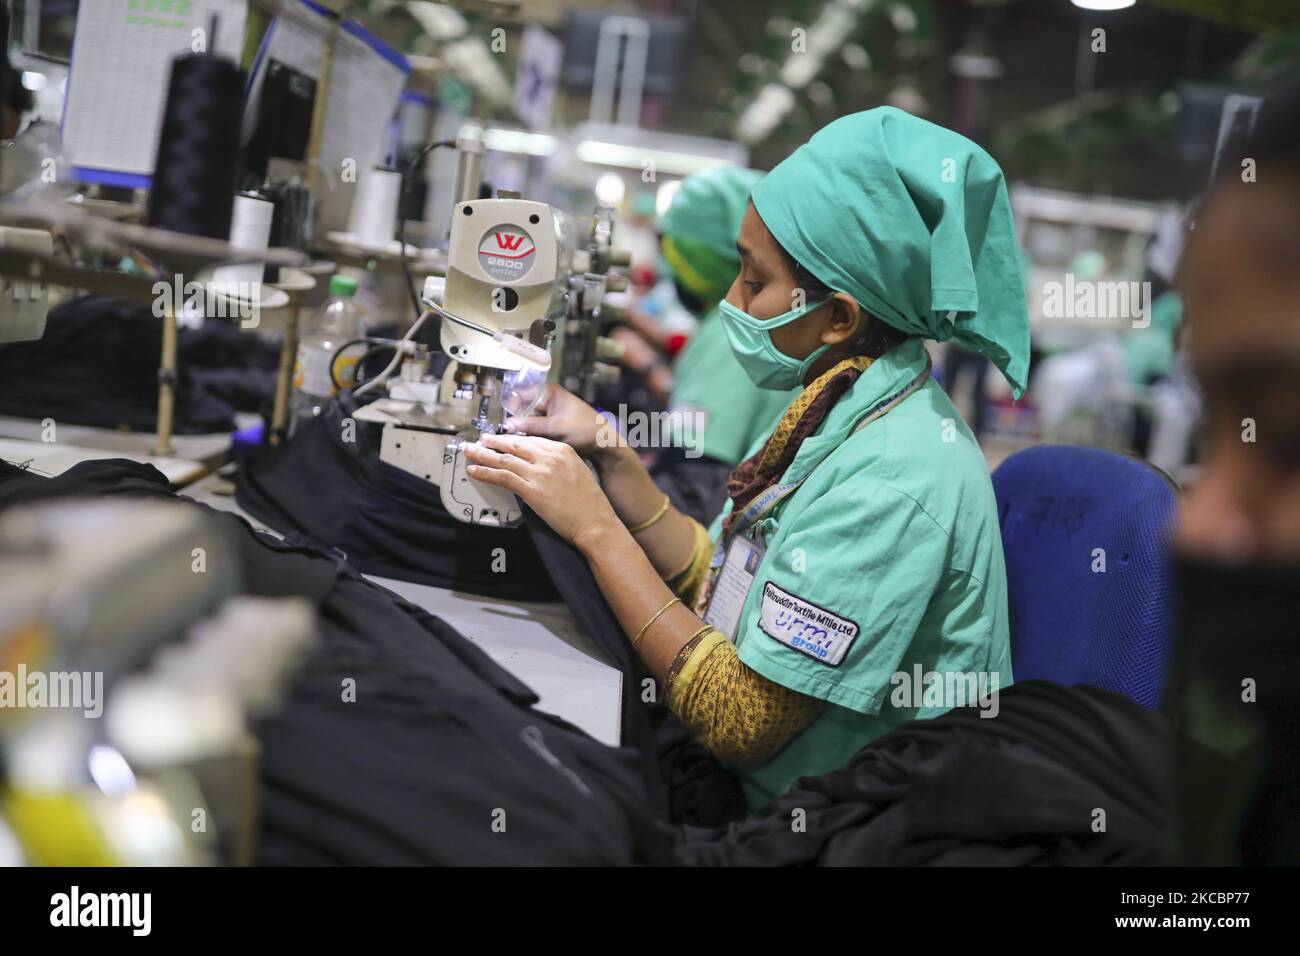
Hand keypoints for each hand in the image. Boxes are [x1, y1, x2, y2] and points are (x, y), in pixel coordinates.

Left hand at [464, 432, 619, 550]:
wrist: (595, 521)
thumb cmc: (590, 503)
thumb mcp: (577, 471)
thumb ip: (559, 463)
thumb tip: (539, 465)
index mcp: (563, 450)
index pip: (530, 440)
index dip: (511, 439)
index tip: (502, 440)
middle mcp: (550, 457)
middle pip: (514, 445)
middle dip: (493, 441)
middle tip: (480, 440)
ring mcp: (540, 473)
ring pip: (504, 459)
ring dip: (483, 455)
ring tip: (469, 452)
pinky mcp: (532, 491)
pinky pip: (503, 477)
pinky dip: (486, 473)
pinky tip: (474, 471)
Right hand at [508, 385, 622, 460]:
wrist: (604, 444)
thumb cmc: (587, 430)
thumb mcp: (556, 427)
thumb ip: (531, 426)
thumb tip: (508, 425)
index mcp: (549, 393)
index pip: (520, 396)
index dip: (512, 410)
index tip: (507, 425)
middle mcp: (548, 401)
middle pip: (522, 410)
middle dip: (518, 423)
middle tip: (515, 437)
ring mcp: (549, 414)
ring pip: (527, 422)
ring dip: (525, 432)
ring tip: (526, 443)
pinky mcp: (551, 427)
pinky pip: (535, 431)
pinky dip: (533, 438)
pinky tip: (534, 446)